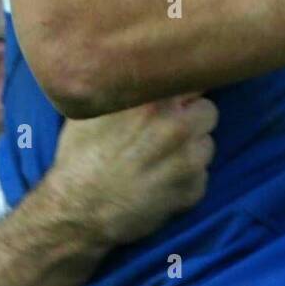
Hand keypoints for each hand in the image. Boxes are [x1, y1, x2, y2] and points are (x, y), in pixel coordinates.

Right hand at [46, 96, 217, 247]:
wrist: (77, 210)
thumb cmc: (81, 156)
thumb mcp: (96, 108)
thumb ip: (130, 89)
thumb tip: (145, 75)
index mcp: (155, 100)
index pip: (193, 79)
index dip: (183, 92)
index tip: (175, 100)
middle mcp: (178, 126)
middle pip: (208, 112)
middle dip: (192, 120)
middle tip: (166, 133)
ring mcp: (189, 160)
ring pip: (207, 145)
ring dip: (191, 151)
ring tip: (160, 161)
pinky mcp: (193, 190)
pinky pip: (202, 177)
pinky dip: (187, 181)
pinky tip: (161, 185)